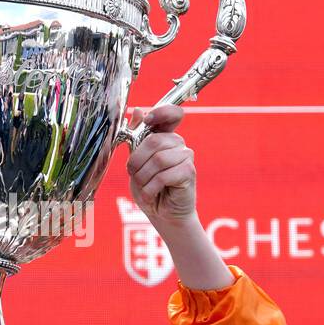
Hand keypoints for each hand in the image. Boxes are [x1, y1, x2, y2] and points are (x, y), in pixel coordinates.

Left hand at [126, 104, 195, 230]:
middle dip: (137, 162)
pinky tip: (151, 195)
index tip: (148, 120)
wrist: (162, 214)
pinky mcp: (189, 172)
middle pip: (154, 141)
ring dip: (143, 178)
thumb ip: (136, 138)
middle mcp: (178, 143)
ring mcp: (186, 156)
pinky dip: (151, 188)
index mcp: (164, 136)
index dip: (161, 112)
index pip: (171, 113)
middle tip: (134, 175)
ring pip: (158, 160)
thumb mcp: (136, 163)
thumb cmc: (149, 188)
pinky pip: (164, 176)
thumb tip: (137, 111)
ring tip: (144, 188)